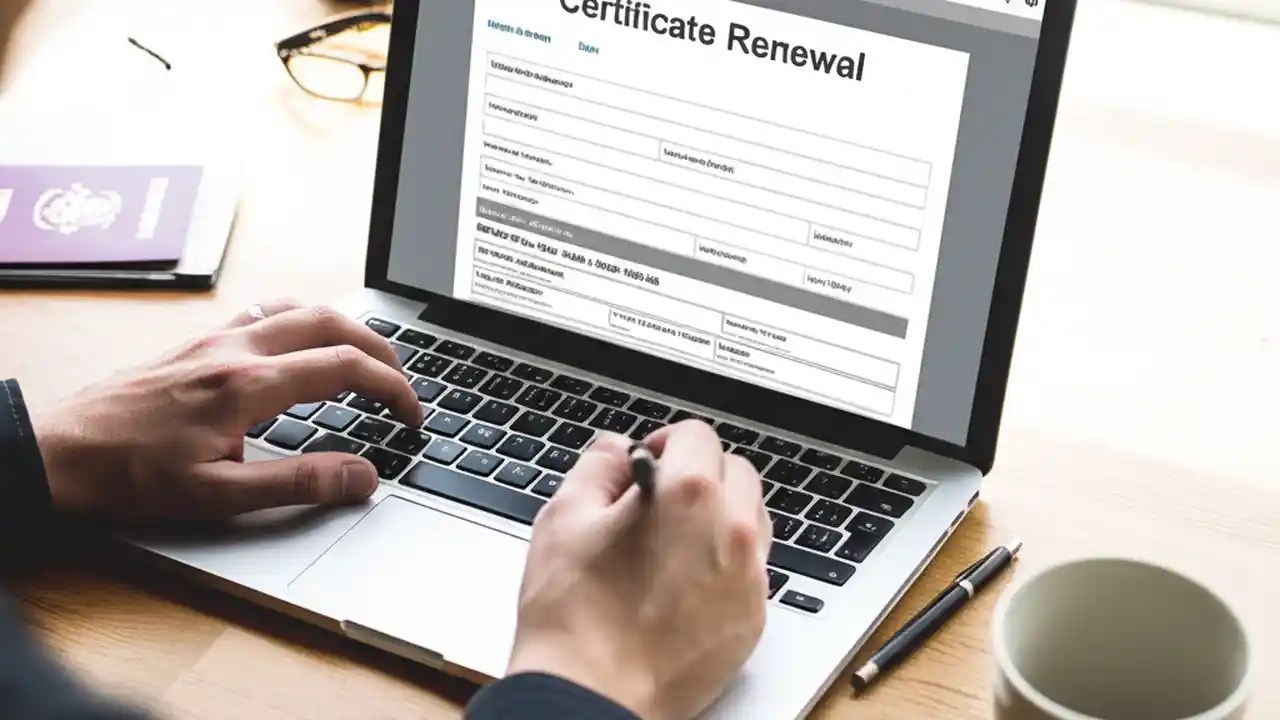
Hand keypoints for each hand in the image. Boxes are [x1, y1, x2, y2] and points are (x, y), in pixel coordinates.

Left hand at [30, 300, 422, 520]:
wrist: (56, 452)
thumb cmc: (129, 477)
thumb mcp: (219, 497)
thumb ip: (298, 484)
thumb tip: (362, 476)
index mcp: (250, 385)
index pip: (347, 367)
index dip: (393, 388)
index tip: (412, 415)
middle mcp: (236, 349)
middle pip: (333, 322)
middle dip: (381, 349)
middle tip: (402, 384)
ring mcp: (215, 340)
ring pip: (300, 307)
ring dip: (345, 327)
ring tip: (366, 359)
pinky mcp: (196, 343)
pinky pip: (265, 312)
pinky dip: (303, 321)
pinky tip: (302, 346)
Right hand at [507, 422, 771, 719]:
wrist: (590, 697)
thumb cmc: (572, 616)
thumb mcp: (564, 519)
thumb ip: (597, 468)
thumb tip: (615, 449)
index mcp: (689, 495)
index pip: (698, 435)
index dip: (666, 440)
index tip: (648, 458)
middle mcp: (732, 532)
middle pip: (736, 471)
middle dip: (700, 473)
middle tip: (660, 498)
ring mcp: (749, 579)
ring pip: (751, 519)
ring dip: (721, 515)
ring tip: (675, 539)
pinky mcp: (752, 620)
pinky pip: (752, 570)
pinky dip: (727, 563)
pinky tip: (686, 582)